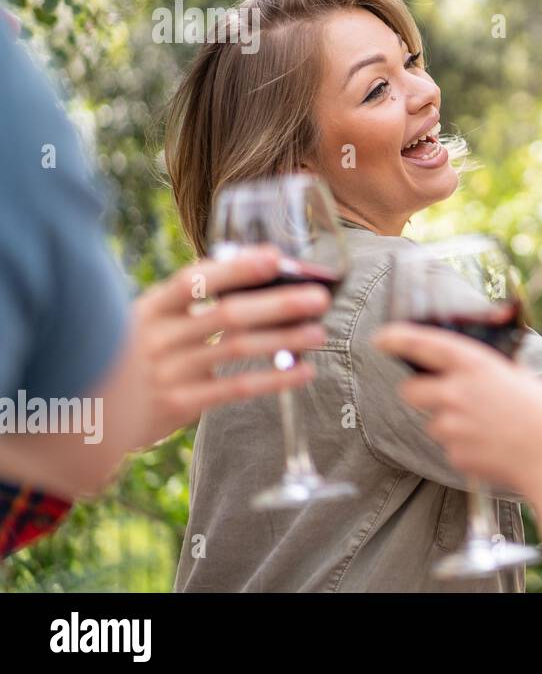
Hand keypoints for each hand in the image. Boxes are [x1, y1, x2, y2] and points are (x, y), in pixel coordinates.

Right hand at [123, 245, 329, 447]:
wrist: (91, 416)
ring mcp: (167, 371)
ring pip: (237, 349)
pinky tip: (303, 372)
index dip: (236, 268)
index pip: (195, 280)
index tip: (275, 257)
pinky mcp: (178, 404)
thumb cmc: (134, 356)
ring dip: (284, 339)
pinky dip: (274, 379)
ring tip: (319, 333)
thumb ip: (191, 302)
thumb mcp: (149, 321)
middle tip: (318, 298)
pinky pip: (236, 388)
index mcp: (151, 308)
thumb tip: (255, 269)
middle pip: (227, 314)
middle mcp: (158, 337)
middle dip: (278, 303)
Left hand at [373, 323, 541, 497]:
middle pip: (410, 391)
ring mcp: (452, 427)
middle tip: (446, 397)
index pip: (424, 345)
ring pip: (434, 422)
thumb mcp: (524, 378)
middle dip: (421, 392)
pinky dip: (465, 447)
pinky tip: (493, 447)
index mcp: (476, 365)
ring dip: (450, 423)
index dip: (398, 338)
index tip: (382, 337)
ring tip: (487, 428)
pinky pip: (450, 448)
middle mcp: (456, 393)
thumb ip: (496, 372)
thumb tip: (487, 372)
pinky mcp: (455, 455)